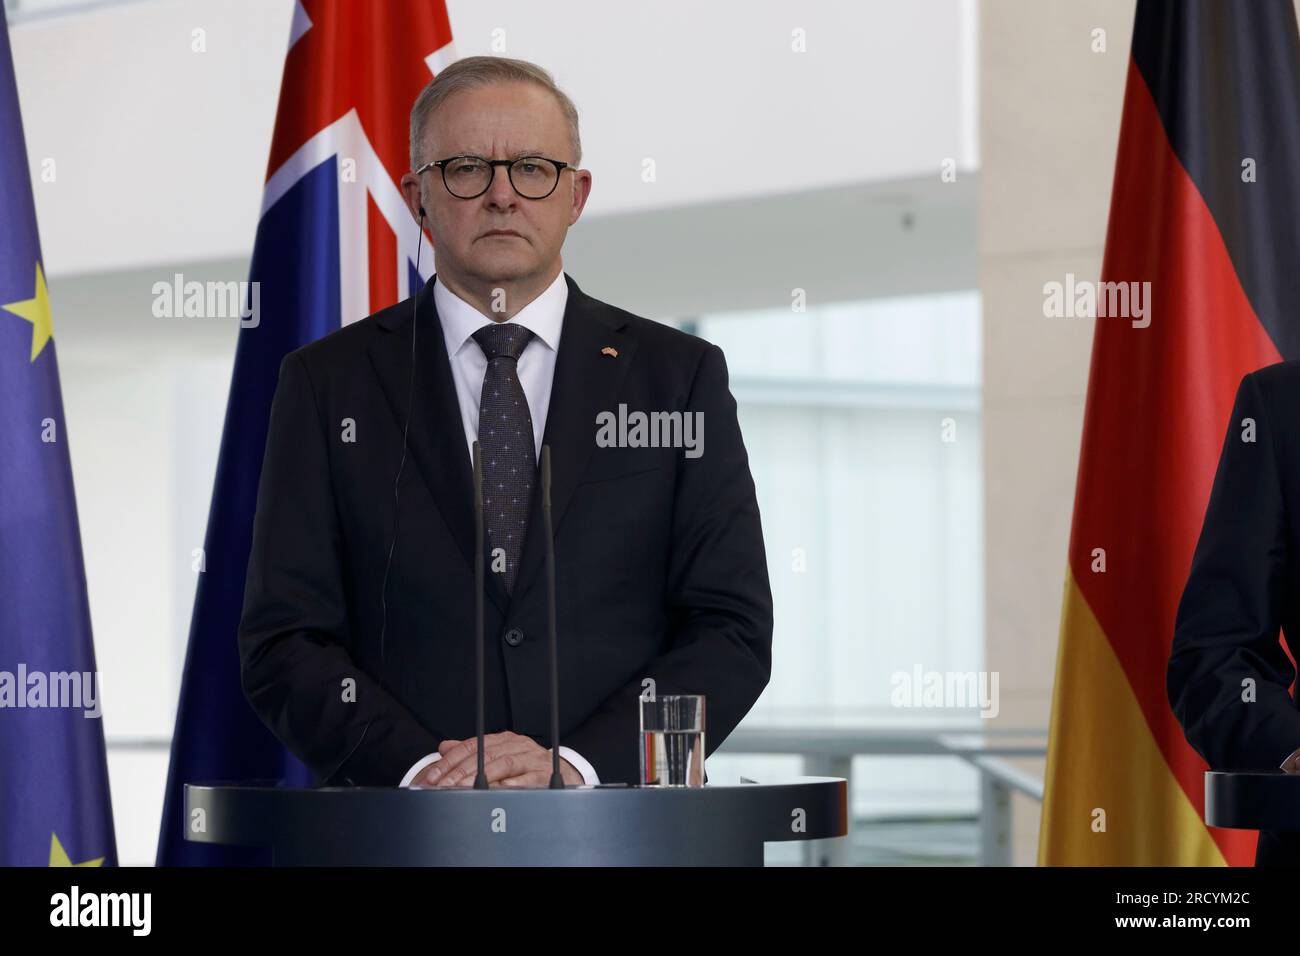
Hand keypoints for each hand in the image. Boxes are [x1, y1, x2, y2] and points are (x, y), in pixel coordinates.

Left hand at [418, 731, 583, 787]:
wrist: (562, 771)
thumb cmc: (526, 766)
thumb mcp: (499, 755)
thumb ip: (472, 752)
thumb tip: (444, 746)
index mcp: (503, 739)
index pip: (472, 746)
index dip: (450, 760)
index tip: (433, 775)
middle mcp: (517, 745)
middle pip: (484, 756)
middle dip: (460, 772)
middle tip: (443, 786)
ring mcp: (532, 758)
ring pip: (504, 764)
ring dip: (481, 778)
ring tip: (463, 788)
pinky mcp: (544, 773)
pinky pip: (527, 778)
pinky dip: (511, 784)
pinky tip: (497, 790)